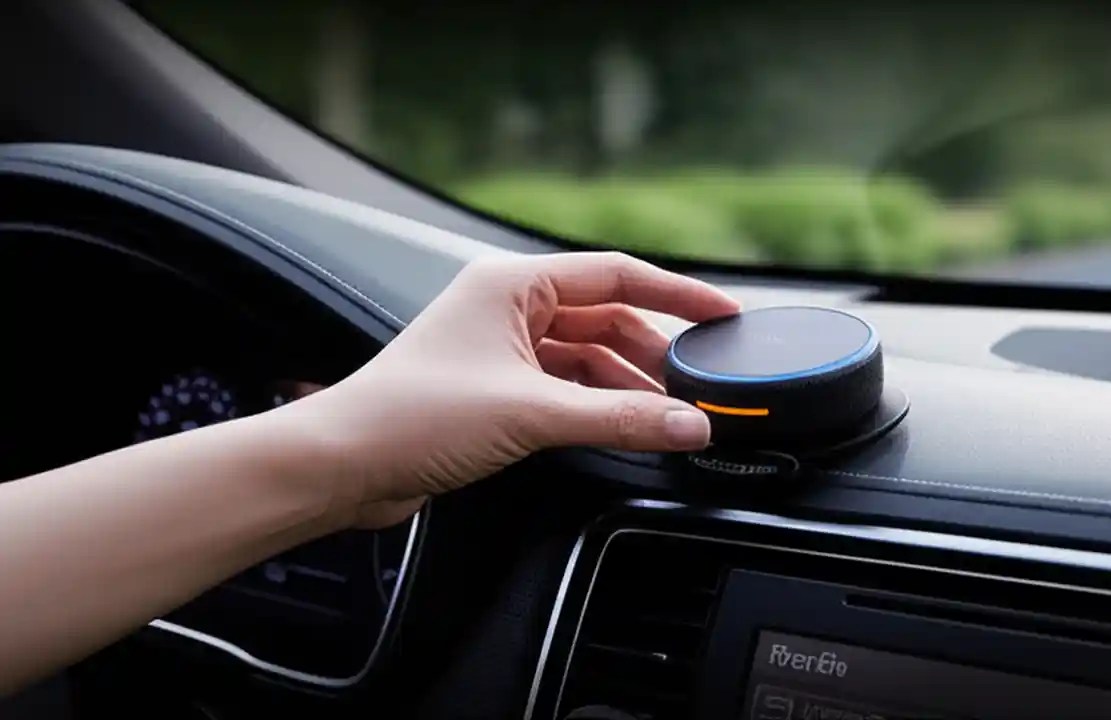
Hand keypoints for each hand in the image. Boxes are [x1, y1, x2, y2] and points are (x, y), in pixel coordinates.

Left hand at [283, 251, 740, 527]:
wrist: (344, 465)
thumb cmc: (413, 417)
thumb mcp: (531, 414)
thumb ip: (620, 420)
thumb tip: (690, 425)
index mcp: (513, 284)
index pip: (616, 274)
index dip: (677, 294)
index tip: (723, 314)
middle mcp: (509, 308)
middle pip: (606, 319)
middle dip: (653, 353)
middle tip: (697, 387)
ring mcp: (501, 350)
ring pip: (587, 357)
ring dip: (627, 385)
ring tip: (669, 416)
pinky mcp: (495, 390)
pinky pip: (565, 388)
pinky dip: (598, 406)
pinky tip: (625, 428)